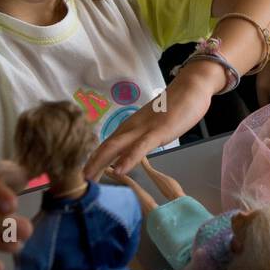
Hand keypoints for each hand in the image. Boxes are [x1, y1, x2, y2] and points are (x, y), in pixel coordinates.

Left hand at [82, 61, 220, 179]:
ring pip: (116, 146)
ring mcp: (143, 129)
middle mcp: (130, 127)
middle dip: (90, 165)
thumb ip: (141, 140)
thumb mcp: (153, 127)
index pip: (106, 146)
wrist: (190, 88)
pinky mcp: (158, 131)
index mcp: (129, 127)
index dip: (93, 162)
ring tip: (88, 178)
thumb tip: (132, 155)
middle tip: (78, 182)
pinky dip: (128, 159)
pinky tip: (119, 170)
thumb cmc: (174, 108)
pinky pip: (140, 147)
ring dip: (100, 162)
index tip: (84, 178)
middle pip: (104, 147)